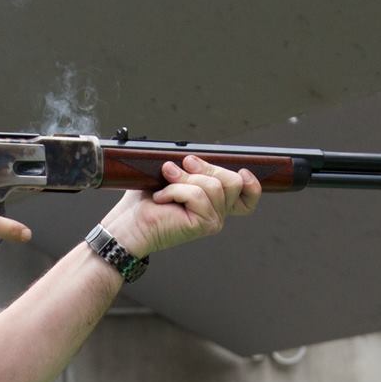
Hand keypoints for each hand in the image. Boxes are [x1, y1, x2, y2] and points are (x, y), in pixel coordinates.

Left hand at [100, 154, 261, 260]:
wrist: (128, 224)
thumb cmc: (145, 201)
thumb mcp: (173, 177)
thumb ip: (191, 168)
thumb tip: (195, 156)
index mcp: (213, 203)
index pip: (248, 196)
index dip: (252, 183)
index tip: (242, 170)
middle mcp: (217, 214)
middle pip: (233, 181)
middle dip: (205, 168)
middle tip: (177, 168)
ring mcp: (213, 221)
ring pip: (214, 186)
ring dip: (184, 179)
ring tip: (165, 185)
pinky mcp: (204, 225)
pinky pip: (198, 194)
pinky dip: (176, 190)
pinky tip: (163, 198)